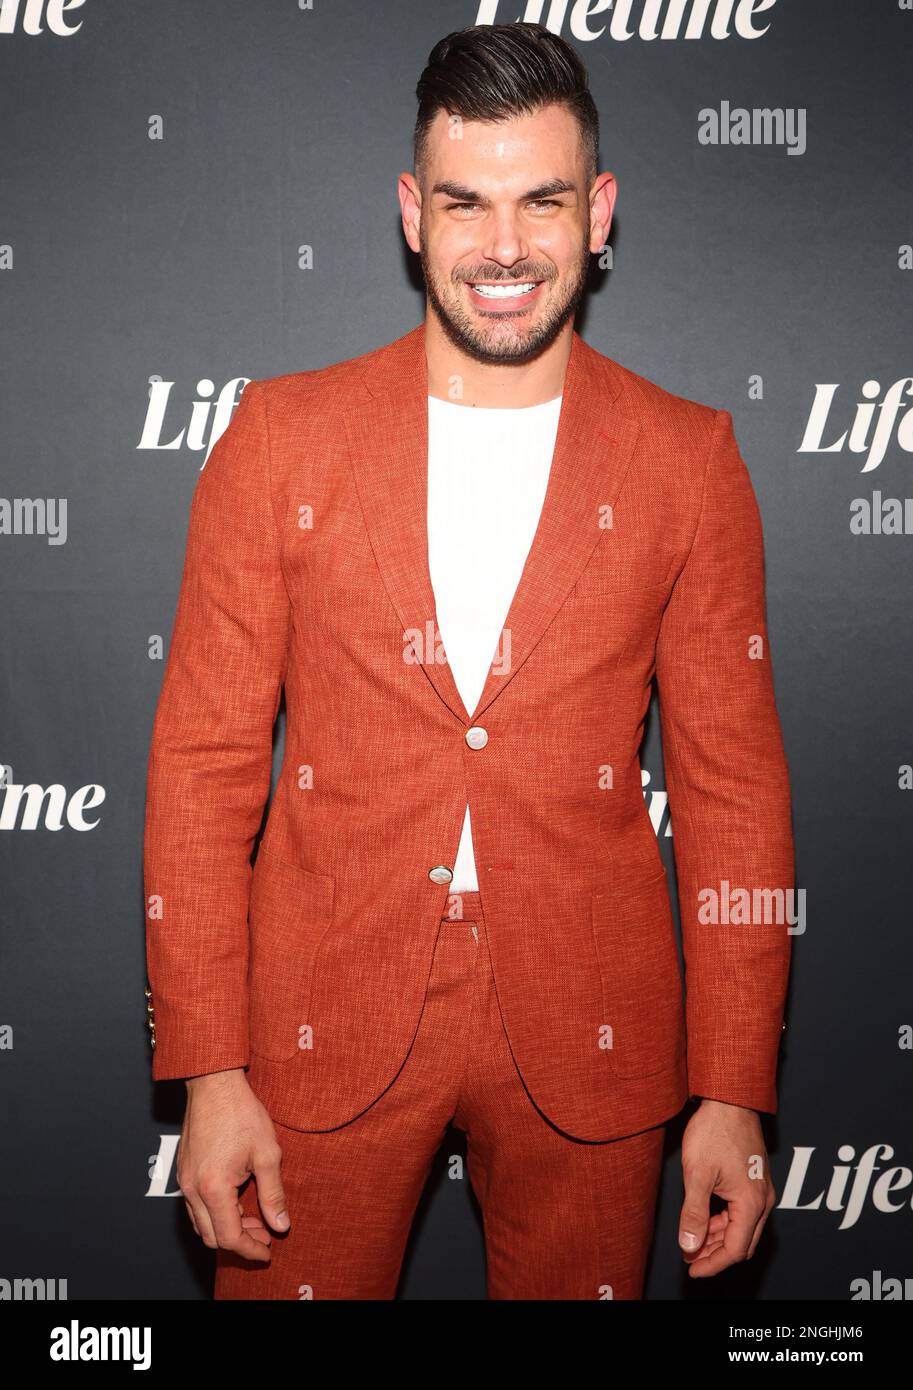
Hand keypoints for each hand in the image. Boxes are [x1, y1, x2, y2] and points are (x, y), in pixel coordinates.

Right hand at [177, 1068, 289, 1261]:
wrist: (214, 1084)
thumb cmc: (241, 1114)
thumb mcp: (267, 1154)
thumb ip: (274, 1194)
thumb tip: (281, 1225)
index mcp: (214, 1189)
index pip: (229, 1237)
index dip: (250, 1249)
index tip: (268, 1251)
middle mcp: (193, 1189)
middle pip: (211, 1236)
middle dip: (239, 1241)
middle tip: (265, 1234)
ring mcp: (185, 1180)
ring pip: (201, 1223)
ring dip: (226, 1227)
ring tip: (255, 1218)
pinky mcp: (184, 1171)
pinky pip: (196, 1205)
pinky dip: (215, 1212)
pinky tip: (237, 1200)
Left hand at [678, 1098, 775, 1276]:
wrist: (730, 1099)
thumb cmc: (714, 1131)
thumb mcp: (697, 1174)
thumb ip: (694, 1213)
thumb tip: (689, 1245)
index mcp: (752, 1203)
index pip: (735, 1250)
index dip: (712, 1264)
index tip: (691, 1268)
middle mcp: (763, 1200)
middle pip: (742, 1243)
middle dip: (715, 1254)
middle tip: (690, 1256)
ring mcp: (762, 1190)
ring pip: (743, 1228)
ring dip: (719, 1238)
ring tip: (693, 1239)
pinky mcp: (755, 1180)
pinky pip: (743, 1212)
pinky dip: (725, 1221)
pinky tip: (706, 1218)